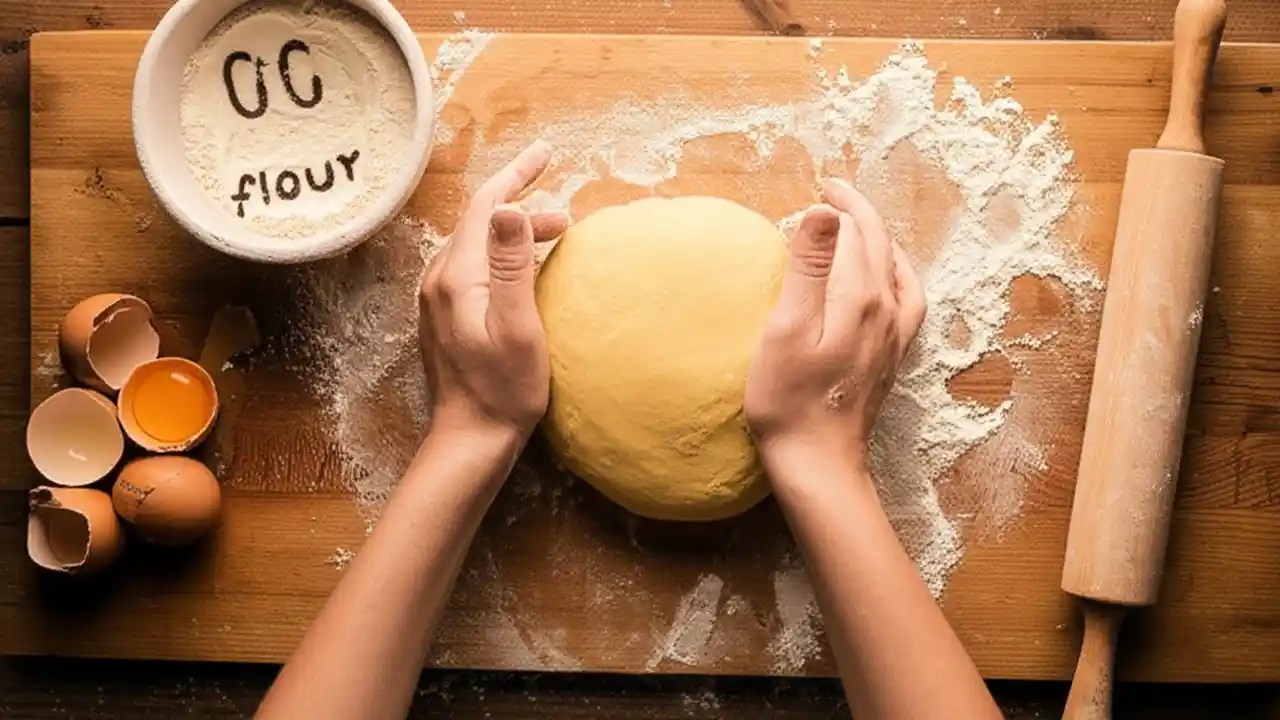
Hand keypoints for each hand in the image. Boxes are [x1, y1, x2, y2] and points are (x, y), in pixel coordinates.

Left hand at [419, 141, 568, 440]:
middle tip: (568, 219)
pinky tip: (524, 269)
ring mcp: (438, 300)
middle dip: (523, 204)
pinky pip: (474, 267)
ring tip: (555, 237)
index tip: (548, 152)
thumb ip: (512, 265)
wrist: (470, 440)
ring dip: (514, 231)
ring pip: (477, 244)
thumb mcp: (518, 326)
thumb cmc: (503, 389)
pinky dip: (502, 254)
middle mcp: (439, 280)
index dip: (517, 174)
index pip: (484, 205)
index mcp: (457, 275)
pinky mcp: (445, 318)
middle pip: (479, 222)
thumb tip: (508, 209)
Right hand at [745, 178, 925, 473]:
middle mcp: (888, 310)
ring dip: (878, 240)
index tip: (820, 186)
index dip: (840, 204)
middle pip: (880, 245)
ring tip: (855, 227)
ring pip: (897, 269)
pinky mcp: (892, 356)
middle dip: (858, 214)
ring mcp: (896, 335)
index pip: (856, 232)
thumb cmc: (789, 400)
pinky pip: (906, 297)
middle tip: (832, 192)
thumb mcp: (785, 329)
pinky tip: (881, 281)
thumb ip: (806, 268)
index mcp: (860, 297)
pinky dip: (893, 273)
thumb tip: (824, 212)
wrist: (819, 463)